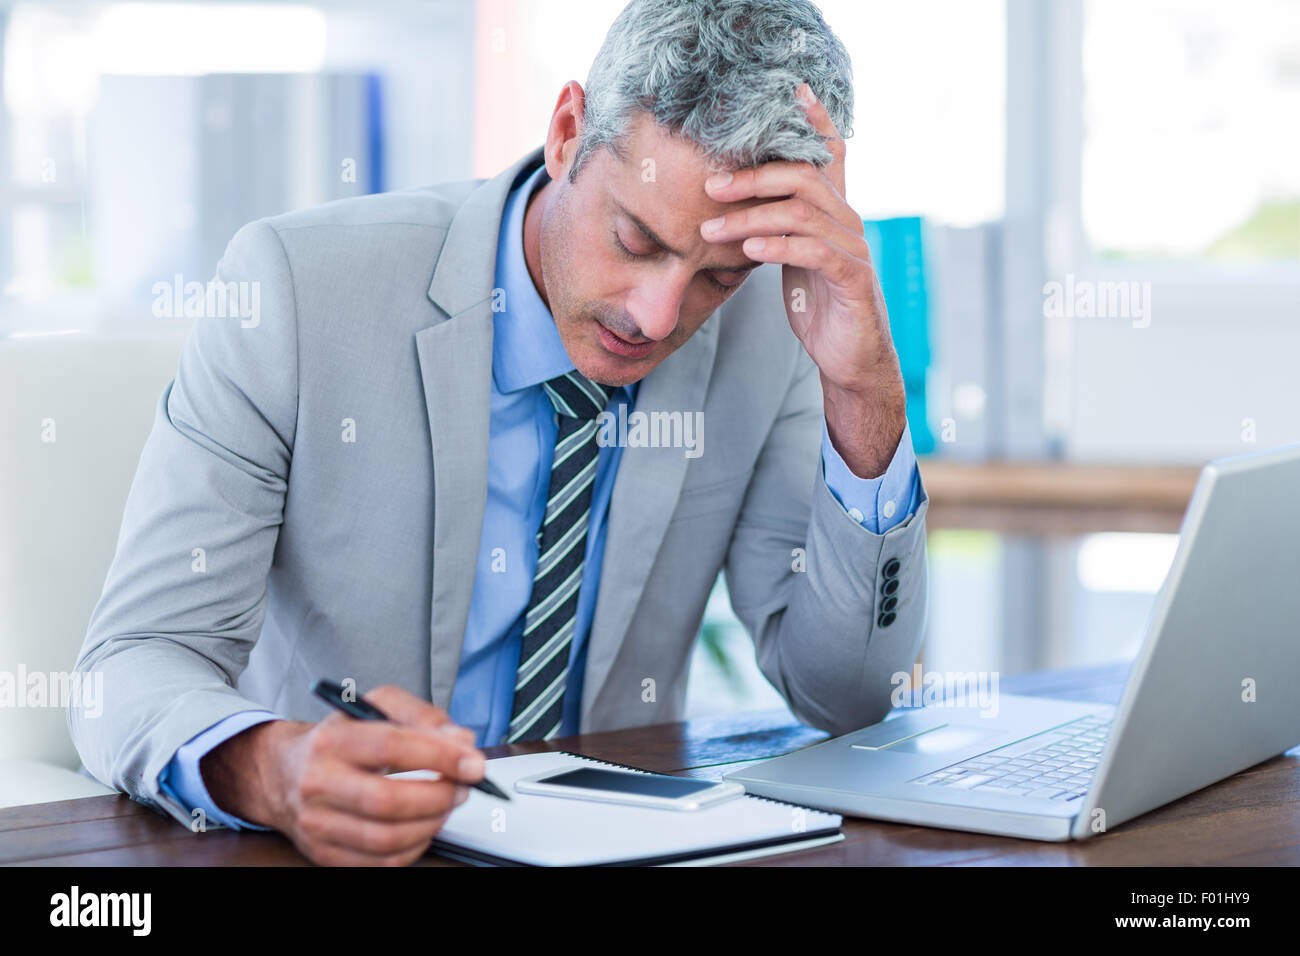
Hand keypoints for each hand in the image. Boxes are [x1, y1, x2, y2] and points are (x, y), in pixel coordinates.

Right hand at [201, 685, 484, 865]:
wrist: (284, 773)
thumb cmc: (340, 738)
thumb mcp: (376, 707)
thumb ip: (423, 716)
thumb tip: (462, 742)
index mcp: (332, 740)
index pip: (392, 746)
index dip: (440, 756)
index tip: (473, 762)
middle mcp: (318, 783)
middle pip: (388, 800)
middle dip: (439, 796)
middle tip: (462, 787)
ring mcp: (318, 824)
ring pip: (388, 838)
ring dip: (432, 823)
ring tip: (445, 804)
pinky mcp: (325, 854)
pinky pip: (382, 862)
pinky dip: (415, 846)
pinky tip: (422, 825)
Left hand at [701, 83, 907, 477]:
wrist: (851, 359)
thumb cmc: (820, 306)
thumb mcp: (796, 258)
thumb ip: (779, 227)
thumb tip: (736, 204)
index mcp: (835, 211)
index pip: (831, 154)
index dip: (816, 120)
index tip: (793, 90)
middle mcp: (849, 221)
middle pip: (803, 177)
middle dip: (752, 177)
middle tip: (710, 187)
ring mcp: (854, 249)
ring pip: (801, 214)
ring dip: (749, 218)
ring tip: (711, 229)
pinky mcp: (854, 280)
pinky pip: (814, 252)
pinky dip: (777, 247)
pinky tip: (749, 251)